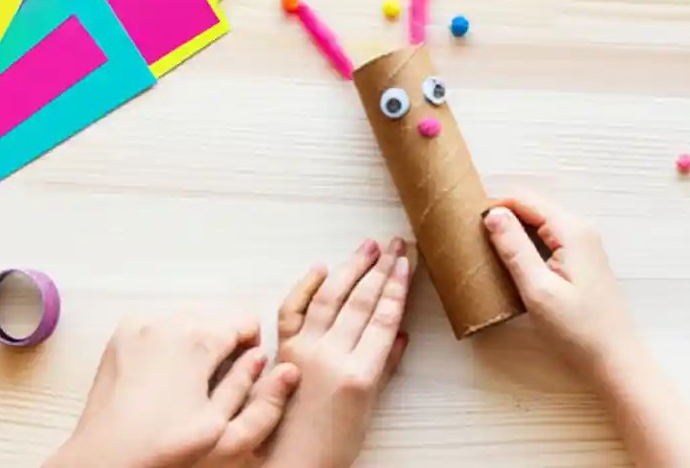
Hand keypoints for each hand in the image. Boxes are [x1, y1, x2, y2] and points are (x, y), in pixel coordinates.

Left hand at [46, 311, 299, 467]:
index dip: (251, 350)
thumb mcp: (226, 439)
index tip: (239, 376)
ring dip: (195, 345)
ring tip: (184, 387)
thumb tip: (288, 370)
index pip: (246, 320)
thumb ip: (264, 402)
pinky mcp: (121, 335)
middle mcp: (167, 321)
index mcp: (197, 340)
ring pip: (188, 320)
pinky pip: (160, 326)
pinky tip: (162, 380)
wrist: (102, 463)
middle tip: (209, 389)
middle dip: (221, 347)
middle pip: (217, 318)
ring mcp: (139, 325)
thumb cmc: (162, 454)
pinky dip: (168, 344)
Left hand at [261, 238, 410, 467]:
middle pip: (361, 301)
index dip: (397, 286)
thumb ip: (385, 368)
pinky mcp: (282, 351)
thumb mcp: (369, 409)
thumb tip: (400, 334)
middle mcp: (331, 357)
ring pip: (330, 297)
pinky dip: (305, 286)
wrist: (290, 464)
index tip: (407, 262)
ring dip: (351, 268)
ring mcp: (303, 351)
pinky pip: (291, 309)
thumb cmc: (332, 447)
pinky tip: (321, 267)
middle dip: (380, 268)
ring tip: (368, 247)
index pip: (384, 317)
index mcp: (359, 374)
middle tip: (395, 244)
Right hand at [485, 198, 689, 466]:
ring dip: (513, 231)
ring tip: (487, 250)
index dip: (494, 206)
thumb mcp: (538, 290)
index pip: (524, 199)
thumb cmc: (577, 330)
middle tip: (472, 237)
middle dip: (503, 216)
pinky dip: (527, 244)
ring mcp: (584, 244)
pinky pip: (548, 239)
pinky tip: (512, 263)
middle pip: (532, 207)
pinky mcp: (581, 260)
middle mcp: (580, 229)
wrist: (614, 360)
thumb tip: (492, 214)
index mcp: (571, 230)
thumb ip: (514, 248)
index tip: (466, 222)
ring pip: (539, 223)